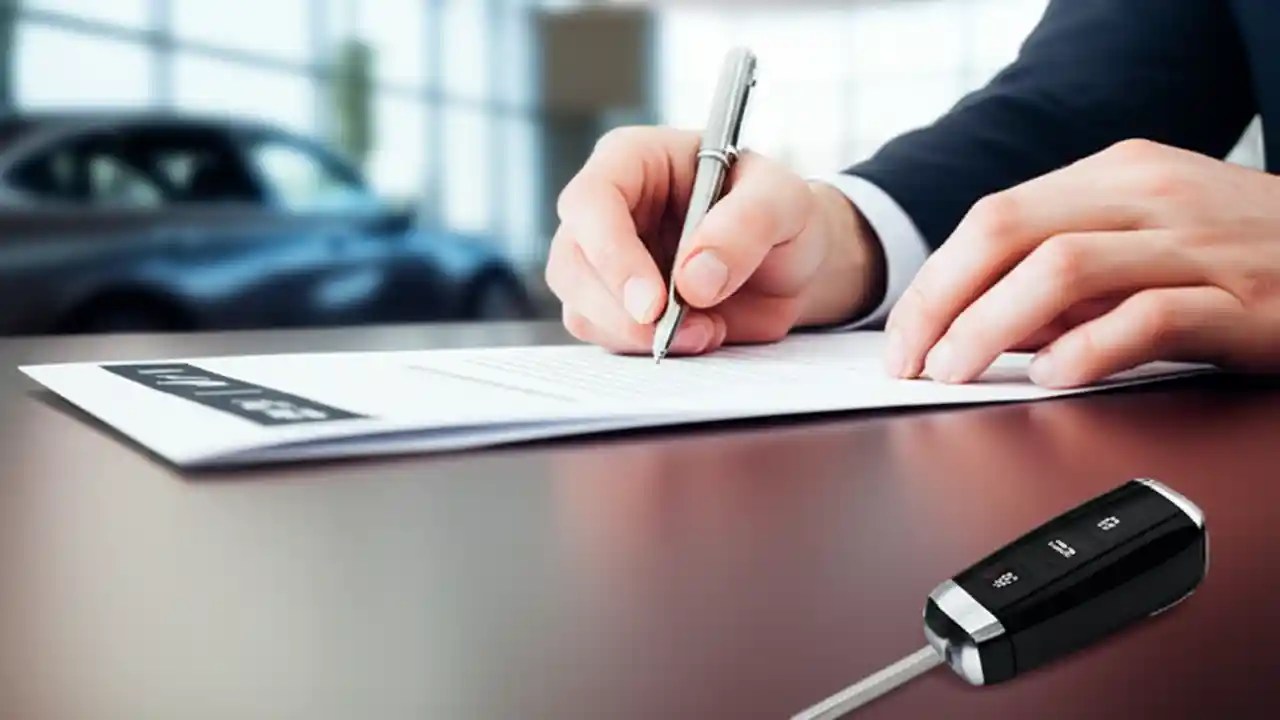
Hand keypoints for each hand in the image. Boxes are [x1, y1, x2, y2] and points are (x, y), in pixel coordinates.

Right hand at [547, 127, 884, 354]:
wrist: (792, 265)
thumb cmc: (781, 214)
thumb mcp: (784, 201)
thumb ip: (746, 226)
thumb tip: (695, 278)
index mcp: (634, 161)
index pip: (592, 200)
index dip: (611, 252)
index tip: (652, 302)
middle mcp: (608, 210)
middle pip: (571, 261)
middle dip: (618, 309)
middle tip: (676, 332)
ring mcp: (606, 263)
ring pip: (581, 307)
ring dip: (637, 335)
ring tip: (706, 330)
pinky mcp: (616, 307)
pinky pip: (607, 337)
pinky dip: (647, 349)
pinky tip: (698, 336)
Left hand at [886, 139, 1279, 386]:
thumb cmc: (1239, 255)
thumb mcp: (1143, 239)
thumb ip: (1063, 273)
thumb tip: (975, 324)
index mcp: (1115, 176)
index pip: (991, 217)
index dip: (933, 281)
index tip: (902, 337)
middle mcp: (1148, 197)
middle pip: (1006, 232)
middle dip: (941, 303)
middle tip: (912, 361)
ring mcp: (1194, 245)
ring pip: (1061, 269)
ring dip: (990, 327)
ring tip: (958, 373)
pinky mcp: (1239, 302)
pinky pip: (1145, 318)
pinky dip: (1084, 351)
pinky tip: (1052, 378)